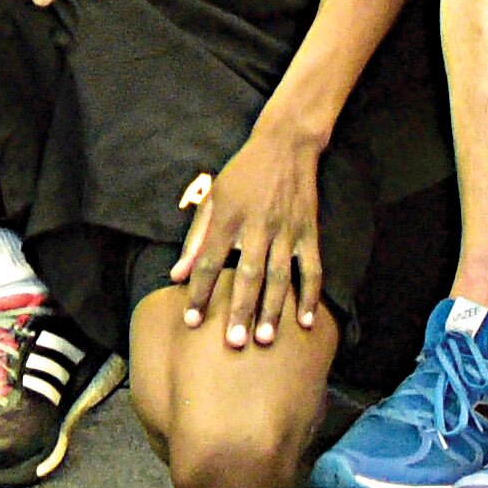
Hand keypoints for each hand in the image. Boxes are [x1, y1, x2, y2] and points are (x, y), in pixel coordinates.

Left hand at [169, 130, 327, 348]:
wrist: (285, 145)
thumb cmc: (241, 174)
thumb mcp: (212, 197)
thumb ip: (195, 239)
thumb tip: (176, 275)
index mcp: (227, 216)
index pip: (210, 261)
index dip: (199, 291)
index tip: (191, 320)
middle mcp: (257, 225)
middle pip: (247, 275)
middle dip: (240, 310)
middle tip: (233, 343)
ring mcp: (287, 230)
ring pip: (280, 277)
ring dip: (273, 309)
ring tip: (266, 339)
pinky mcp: (309, 231)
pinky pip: (311, 269)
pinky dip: (310, 295)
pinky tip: (306, 321)